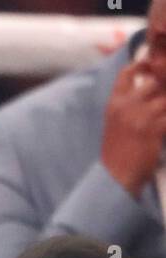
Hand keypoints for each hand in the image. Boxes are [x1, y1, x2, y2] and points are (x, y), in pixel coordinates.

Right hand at [101, 60, 165, 195]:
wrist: (116, 176)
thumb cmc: (117, 153)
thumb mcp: (115, 124)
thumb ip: (128, 105)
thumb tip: (152, 88)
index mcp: (114, 105)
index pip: (126, 73)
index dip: (141, 65)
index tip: (150, 66)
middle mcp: (126, 107)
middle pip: (154, 82)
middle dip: (161, 88)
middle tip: (160, 103)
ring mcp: (141, 117)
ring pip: (165, 99)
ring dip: (165, 109)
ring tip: (159, 119)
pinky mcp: (155, 128)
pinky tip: (162, 128)